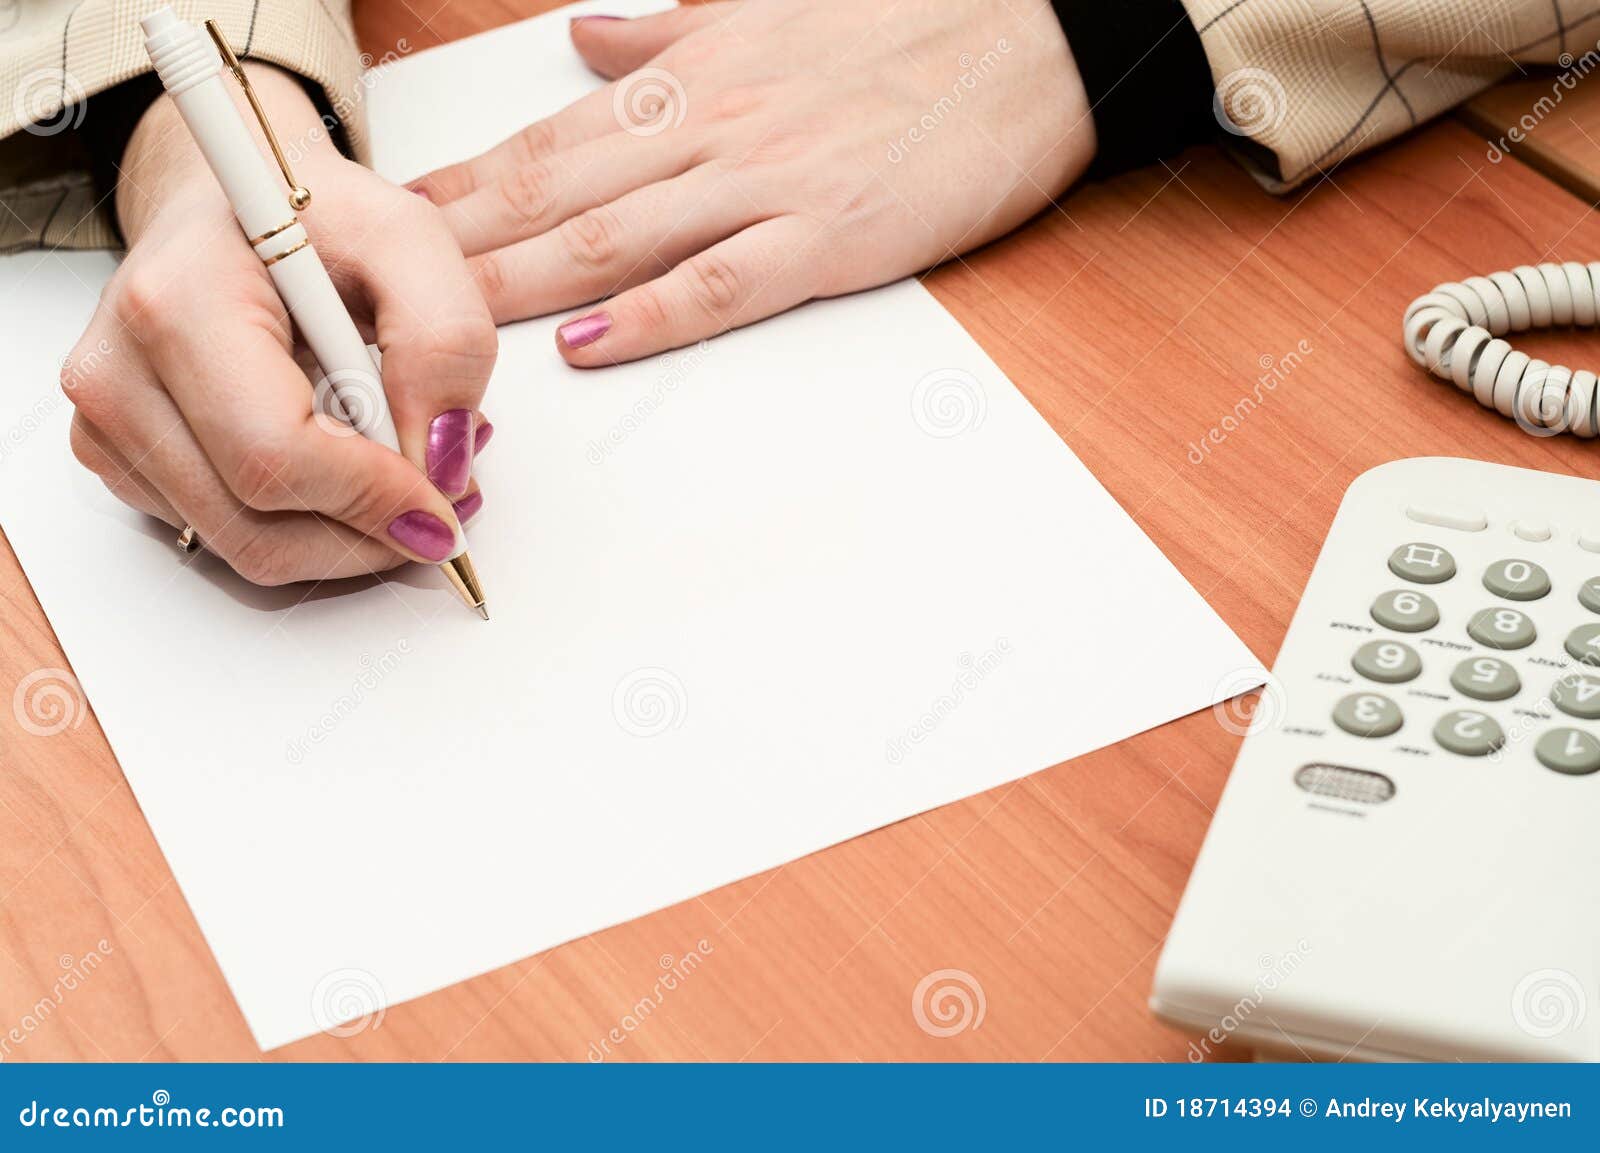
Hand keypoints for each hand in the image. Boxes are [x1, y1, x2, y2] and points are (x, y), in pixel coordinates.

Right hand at [64, 64, 496, 585]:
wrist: (235, 210)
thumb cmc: (313, 218)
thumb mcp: (410, 240)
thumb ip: (445, 340)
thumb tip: (443, 457)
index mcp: (178, 303)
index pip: (276, 455)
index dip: (374, 499)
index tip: (446, 506)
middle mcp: (118, 373)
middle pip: (260, 527)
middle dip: (371, 532)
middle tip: (442, 499)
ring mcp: (108, 426)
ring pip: (249, 549)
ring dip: (346, 534)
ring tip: (399, 468)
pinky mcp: (122, 463)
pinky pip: (228, 539)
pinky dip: (305, 525)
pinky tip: (340, 464)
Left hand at [411, 0, 1092, 364]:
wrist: (1035, 30)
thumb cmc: (907, 19)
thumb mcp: (768, 3)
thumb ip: (669, 25)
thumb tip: (587, 36)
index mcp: (692, 74)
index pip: (548, 137)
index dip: (461, 184)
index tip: (387, 218)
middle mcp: (710, 126)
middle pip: (555, 193)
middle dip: (454, 245)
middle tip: (368, 286)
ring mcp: (768, 182)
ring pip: (617, 238)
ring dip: (523, 285)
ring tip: (442, 325)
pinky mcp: (833, 235)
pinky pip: (725, 282)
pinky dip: (654, 317)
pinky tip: (593, 346)